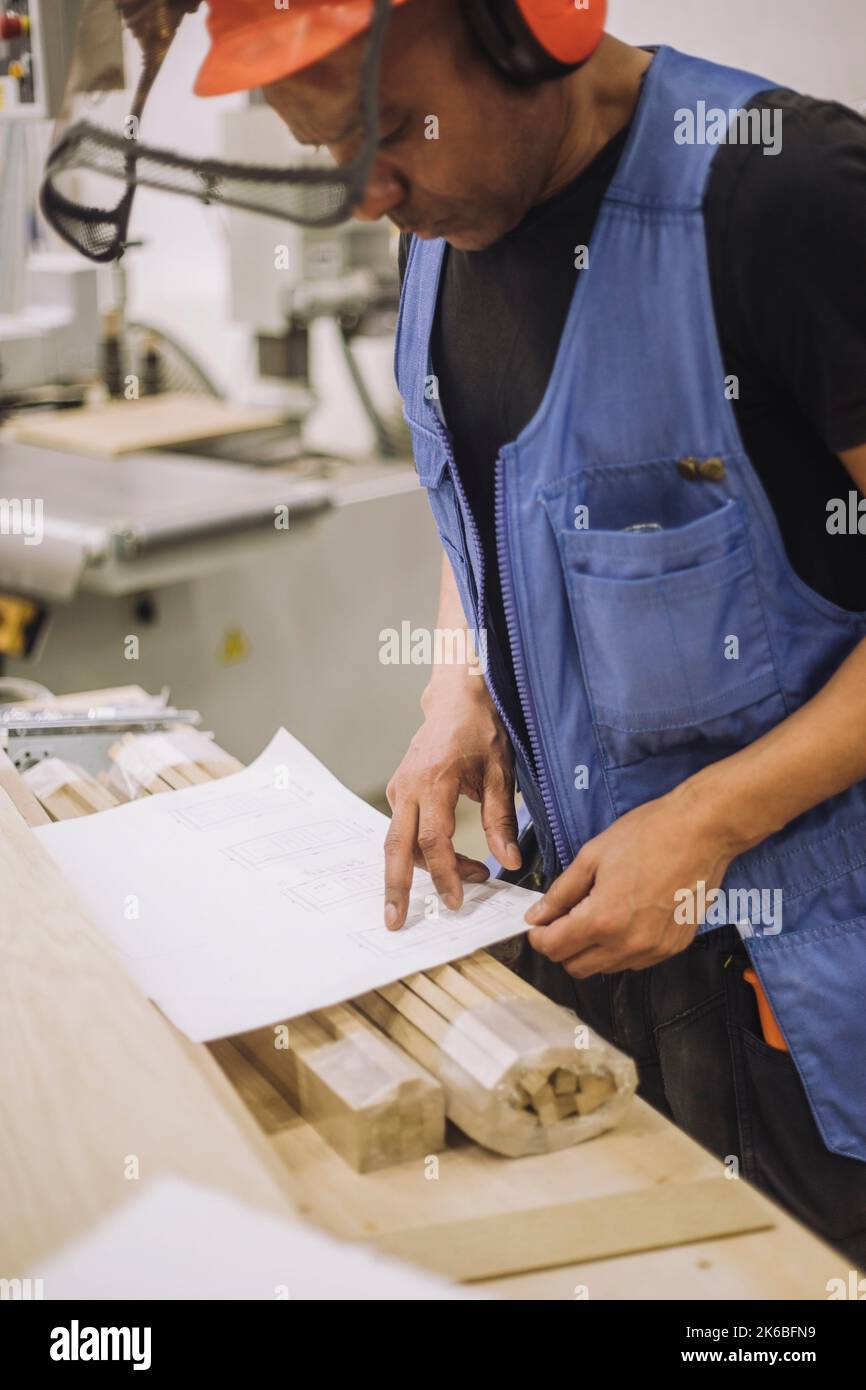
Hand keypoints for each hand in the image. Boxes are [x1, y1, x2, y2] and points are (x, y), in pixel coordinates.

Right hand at [384, 675, 520, 928]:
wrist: (456, 698)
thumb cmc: (480, 728)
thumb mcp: (500, 770)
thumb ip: (501, 818)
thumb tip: (509, 861)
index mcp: (433, 779)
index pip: (433, 838)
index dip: (444, 872)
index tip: (457, 898)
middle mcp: (408, 786)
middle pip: (396, 847)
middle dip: (395, 887)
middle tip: (396, 921)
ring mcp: (399, 789)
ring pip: (401, 843)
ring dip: (426, 871)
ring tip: (463, 883)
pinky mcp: (400, 792)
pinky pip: (405, 832)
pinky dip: (422, 854)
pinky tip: (450, 864)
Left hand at [524, 785, 739, 975]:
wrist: (702, 832)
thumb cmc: (648, 835)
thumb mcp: (592, 856)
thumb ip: (561, 892)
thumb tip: (537, 915)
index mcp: (603, 919)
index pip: (554, 948)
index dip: (538, 936)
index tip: (538, 923)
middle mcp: (628, 944)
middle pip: (576, 967)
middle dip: (562, 946)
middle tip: (564, 918)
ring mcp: (654, 950)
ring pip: (605, 968)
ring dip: (591, 949)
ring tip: (598, 912)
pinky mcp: (673, 948)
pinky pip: (634, 961)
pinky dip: (619, 948)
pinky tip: (624, 918)